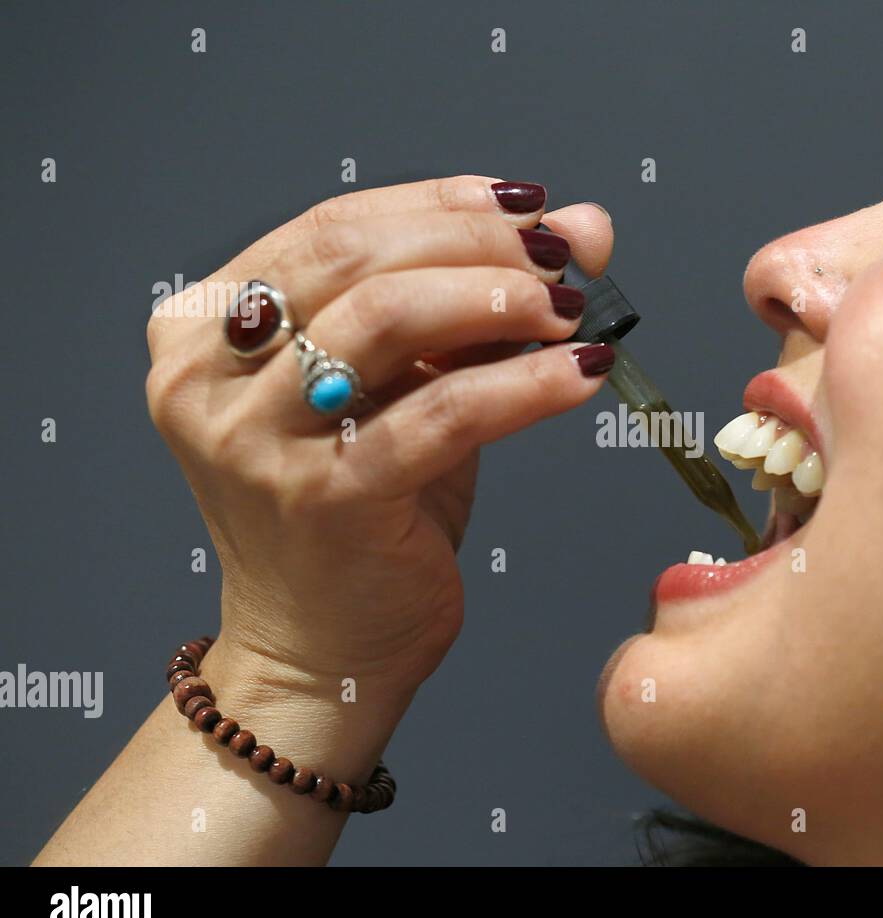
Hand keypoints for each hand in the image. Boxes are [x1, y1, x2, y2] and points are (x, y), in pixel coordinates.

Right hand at [145, 176, 613, 693]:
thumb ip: (469, 310)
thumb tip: (577, 227)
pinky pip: (442, 413)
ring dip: (497, 298)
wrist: (320, 651)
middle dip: (475, 242)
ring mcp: (255, 440)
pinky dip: (524, 384)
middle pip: (355, 257)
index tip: (529, 205)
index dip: (443, 204)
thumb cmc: (358, 515)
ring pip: (386, 319)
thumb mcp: (400, 393)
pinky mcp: (323, 500)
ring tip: (569, 308)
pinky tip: (580, 374)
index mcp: (205, 329)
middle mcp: (210, 376)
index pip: (331, 227)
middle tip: (561, 254)